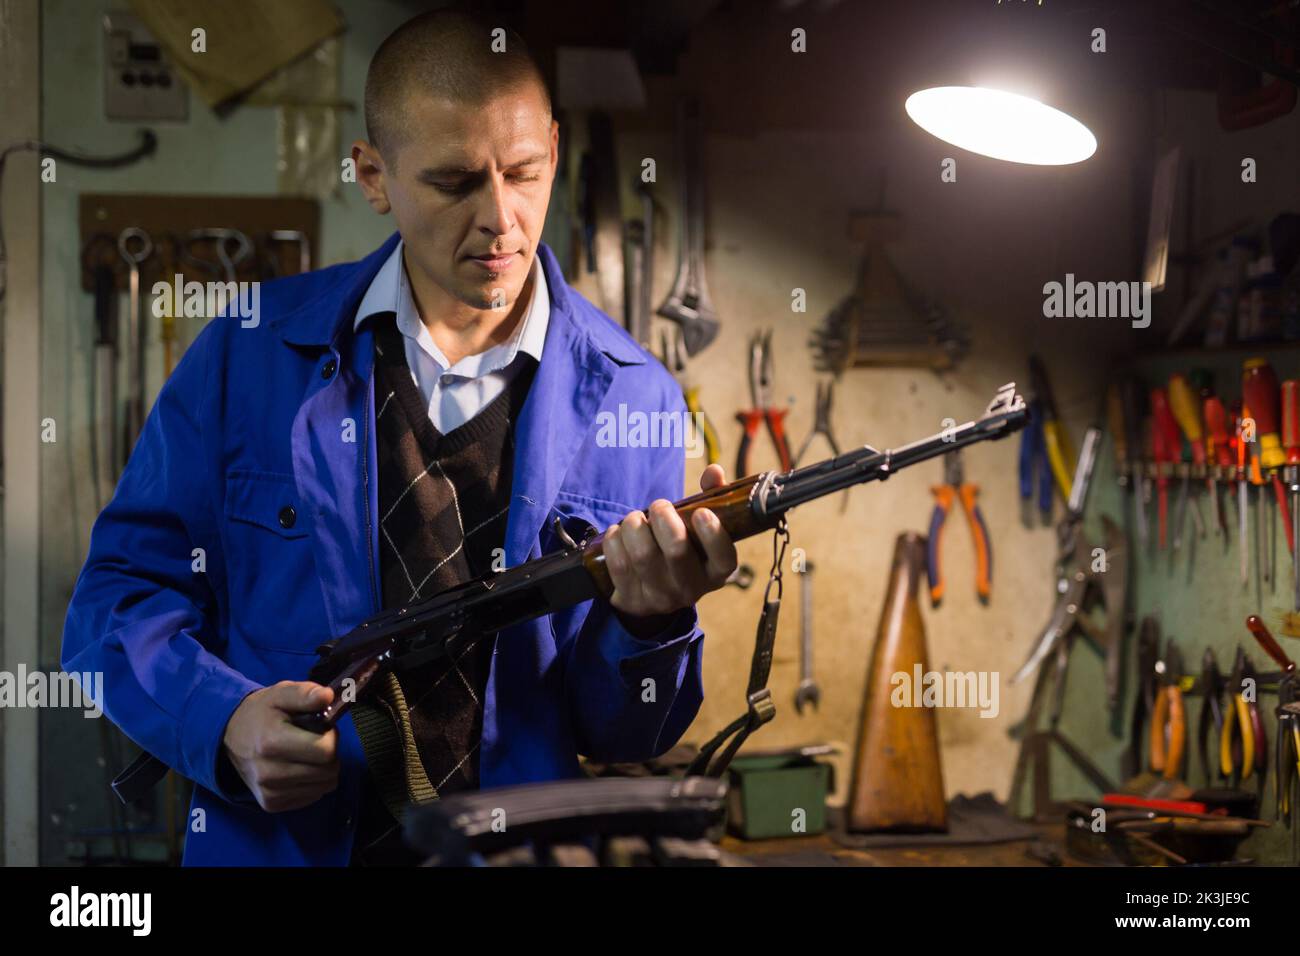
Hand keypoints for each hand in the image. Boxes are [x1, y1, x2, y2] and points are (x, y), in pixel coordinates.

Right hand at [222, 681, 339, 812]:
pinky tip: (298, 767)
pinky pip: (312, 796)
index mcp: (272, 743)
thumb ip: (305, 693)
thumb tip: (328, 696)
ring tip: (305, 753)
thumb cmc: (261, 712)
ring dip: (323, 769)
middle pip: (328, 771)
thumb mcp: (280, 693)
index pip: (326, 752)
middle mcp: (269, 773)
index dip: (332, 738)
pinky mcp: (271, 804)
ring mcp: (269, 792)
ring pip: (324, 786)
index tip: (322, 729)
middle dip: (330, 754)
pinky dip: (313, 782)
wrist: (229, 735)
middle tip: (314, 740)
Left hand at [603, 463, 737, 628]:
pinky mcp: (631, 600)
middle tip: (659, 506)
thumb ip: (711, 498)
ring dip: (634, 526)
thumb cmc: (681, 550)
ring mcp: (660, 597)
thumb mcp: (699, 531)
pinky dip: (615, 540)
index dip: (713, 534)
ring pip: (643, 555)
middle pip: (677, 551)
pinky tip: (618, 533)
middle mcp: (690, 589)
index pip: (724, 559)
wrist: (651, 593)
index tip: (701, 511)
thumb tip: (714, 471)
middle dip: (664, 517)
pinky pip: (618, 564)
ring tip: (635, 518)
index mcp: (714, 572)